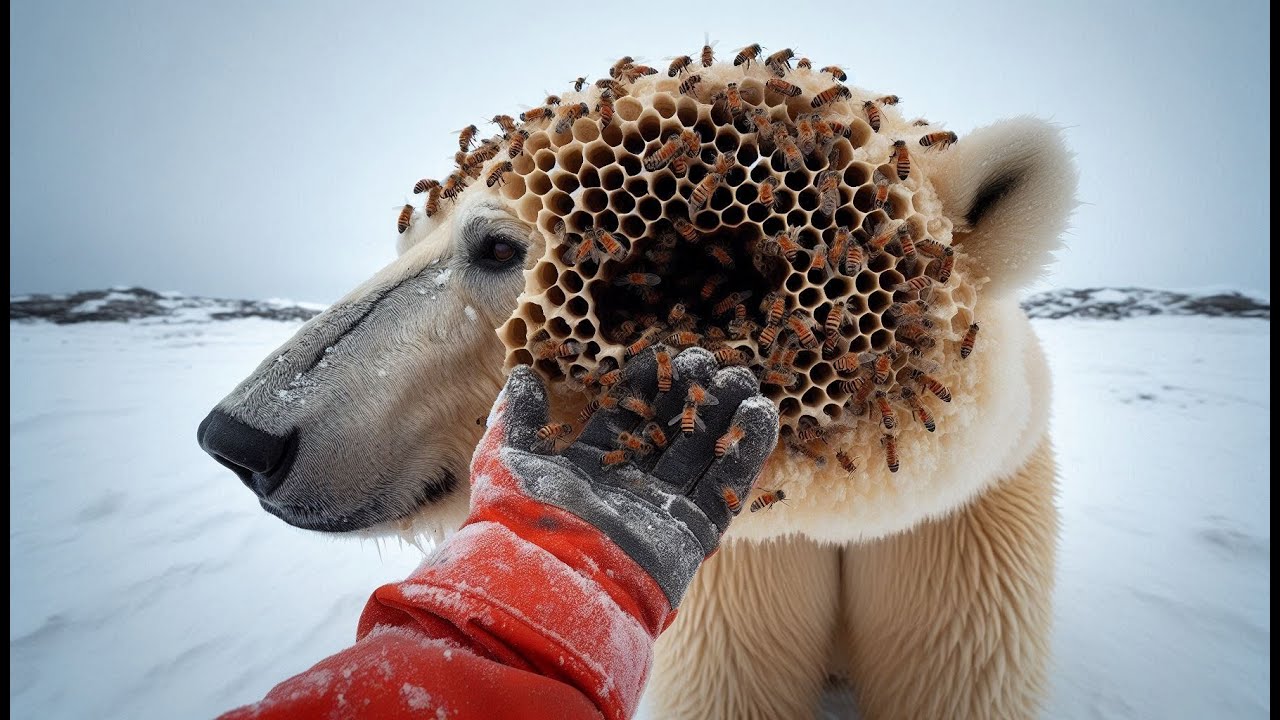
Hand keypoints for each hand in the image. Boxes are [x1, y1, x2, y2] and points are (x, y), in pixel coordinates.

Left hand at [472, 347, 779, 605]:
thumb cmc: (523, 518)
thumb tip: (523, 373)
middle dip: (696, 395)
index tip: (666, 353)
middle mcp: (631, 484)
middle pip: (672, 430)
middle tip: (717, 362)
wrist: (550, 579)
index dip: (647, 382)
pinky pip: (726, 488)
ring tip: (747, 381)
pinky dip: (746, 452)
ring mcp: (664, 508)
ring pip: (705, 453)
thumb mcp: (507, 458)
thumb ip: (518, 416)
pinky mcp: (692, 532)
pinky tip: (762, 415)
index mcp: (590, 465)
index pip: (627, 413)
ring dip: (728, 417)